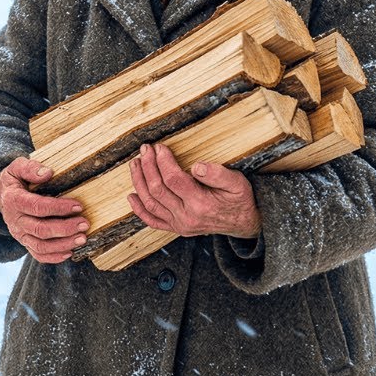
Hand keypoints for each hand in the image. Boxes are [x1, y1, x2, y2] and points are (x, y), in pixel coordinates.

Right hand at [0, 157, 89, 262]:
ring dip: (63, 244)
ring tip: (82, 238)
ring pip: (41, 246)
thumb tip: (47, 173)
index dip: (59, 208)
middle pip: (40, 230)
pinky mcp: (24, 242)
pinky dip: (54, 257)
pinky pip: (38, 255)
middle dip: (65, 228)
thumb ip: (30, 168)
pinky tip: (70, 252)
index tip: (78, 206)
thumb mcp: (17, 167)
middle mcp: (15, 220)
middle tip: (84, 224)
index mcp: (13, 200)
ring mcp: (19, 234)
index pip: (37, 207)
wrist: (2, 196)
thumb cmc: (15, 180)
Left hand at [128, 143, 260, 238]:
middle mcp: (187, 217)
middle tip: (145, 149)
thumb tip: (196, 166)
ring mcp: (179, 224)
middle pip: (157, 189)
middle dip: (147, 166)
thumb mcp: (238, 183)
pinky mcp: (176, 228)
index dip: (163, 161)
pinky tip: (131, 196)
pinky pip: (152, 221)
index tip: (159, 147)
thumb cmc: (239, 200)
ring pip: (150, 203)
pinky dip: (139, 209)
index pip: (173, 179)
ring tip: (135, 164)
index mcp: (201, 204)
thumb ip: (218, 174)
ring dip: (138, 182)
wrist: (243, 223)